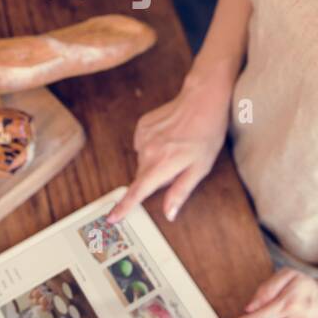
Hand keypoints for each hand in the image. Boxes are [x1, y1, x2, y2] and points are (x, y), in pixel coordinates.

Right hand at [107, 64, 232, 222]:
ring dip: (156, 162)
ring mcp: (142, 137)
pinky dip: (154, 147)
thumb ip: (180, 192)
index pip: (137, 191)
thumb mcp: (200, 168)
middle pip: (142, 177)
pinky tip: (169, 138)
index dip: (124, 206)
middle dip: (155, 178)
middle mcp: (147, 152)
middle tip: (178, 167)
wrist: (201, 100)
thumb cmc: (206, 134)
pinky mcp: (141, 125)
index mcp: (161, 165)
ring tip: (176, 149)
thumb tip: (169, 213)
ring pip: (144, 161)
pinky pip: (143, 145)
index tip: (112, 217)